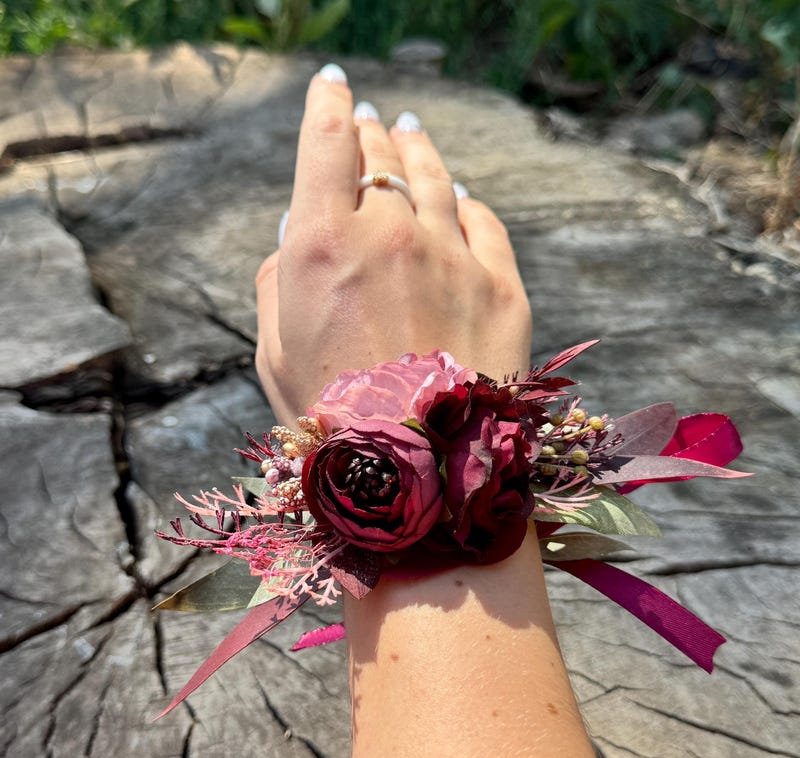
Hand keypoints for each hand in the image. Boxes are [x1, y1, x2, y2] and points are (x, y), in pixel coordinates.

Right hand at [255, 64, 531, 424]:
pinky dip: (468, 204)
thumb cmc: (331, 421)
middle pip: (383, 158)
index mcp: (323, 246)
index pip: (327, 141)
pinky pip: (484, 224)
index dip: (328, 102)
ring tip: (411, 135)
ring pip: (437, 180)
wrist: (421, 478)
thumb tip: (297, 239)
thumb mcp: (273, 353)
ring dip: (420, 153)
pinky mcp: (502, 288)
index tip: (332, 83)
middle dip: (371, 133)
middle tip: (370, 123)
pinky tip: (461, 197)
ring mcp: (454, 257)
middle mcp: (392, 235)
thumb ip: (278, 281)